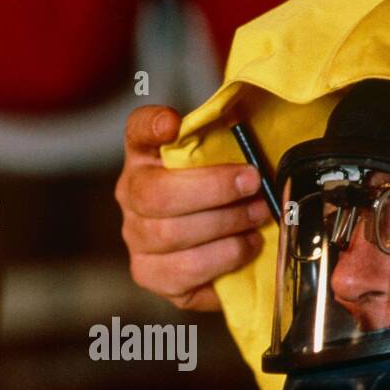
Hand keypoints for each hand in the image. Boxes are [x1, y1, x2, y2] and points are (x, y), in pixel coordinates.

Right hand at [116, 105, 269, 310]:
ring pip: (170, 236)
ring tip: (258, 218)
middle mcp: (131, 197)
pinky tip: (247, 246)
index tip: (173, 124)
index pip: (137, 132)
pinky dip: (223, 259)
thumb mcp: (228, 158)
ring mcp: (137, 239)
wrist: (223, 247)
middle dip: (212, 189)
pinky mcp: (151, 275)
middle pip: (156, 195)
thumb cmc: (227, 193)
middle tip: (253, 184)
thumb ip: (231, 136)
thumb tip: (243, 114)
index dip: (151, 127)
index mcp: (146, 156)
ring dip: (225, 225)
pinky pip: (183, 272)